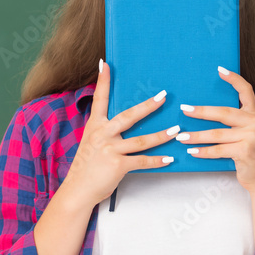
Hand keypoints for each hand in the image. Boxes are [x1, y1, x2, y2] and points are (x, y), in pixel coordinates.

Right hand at [61, 59, 180, 208]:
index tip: (106, 64)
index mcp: (95, 126)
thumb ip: (104, 131)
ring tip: (176, 130)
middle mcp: (102, 134)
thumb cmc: (86, 166)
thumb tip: (119, 122)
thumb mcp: (90, 142)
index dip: (103, 81)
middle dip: (148, 106)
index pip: (100, 99)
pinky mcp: (118, 165)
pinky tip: (169, 159)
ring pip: (142, 140)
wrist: (78, 189)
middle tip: (163, 96)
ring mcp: (110, 150)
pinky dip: (157, 161)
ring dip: (161, 135)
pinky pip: (142, 161)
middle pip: (129, 116)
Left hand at [180, 66, 254, 193]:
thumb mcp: (247, 134)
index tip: (219, 70)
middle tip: (184, 110)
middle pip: (224, 113)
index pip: (246, 91)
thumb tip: (204, 111)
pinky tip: (192, 151)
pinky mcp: (246, 151)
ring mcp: (253, 137)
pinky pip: (219, 150)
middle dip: (201, 112)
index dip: (234, 79)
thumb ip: (235, 122)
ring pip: (217, 134)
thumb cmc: (249, 154)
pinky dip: (204, 151)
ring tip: (181, 136)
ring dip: (197, 136)